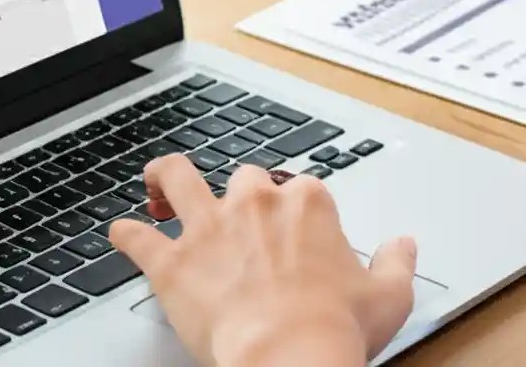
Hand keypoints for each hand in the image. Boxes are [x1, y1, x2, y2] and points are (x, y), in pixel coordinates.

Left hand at [108, 154, 417, 366]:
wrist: (288, 357)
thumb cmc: (335, 329)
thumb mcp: (388, 296)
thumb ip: (397, 262)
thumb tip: (404, 244)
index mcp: (307, 204)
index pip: (300, 188)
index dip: (296, 209)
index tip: (296, 232)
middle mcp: (254, 202)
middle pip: (242, 177)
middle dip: (239, 194)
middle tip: (237, 219)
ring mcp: (209, 227)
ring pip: (176, 178)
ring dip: (164, 179)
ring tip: (159, 185)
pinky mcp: (172, 261)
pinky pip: (135, 237)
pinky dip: (125, 234)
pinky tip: (121, 233)